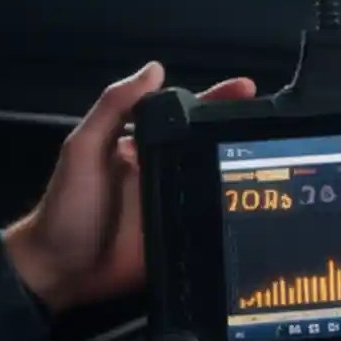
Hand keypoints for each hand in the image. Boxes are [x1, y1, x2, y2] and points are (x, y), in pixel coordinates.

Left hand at [3, 62, 255, 313]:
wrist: (60, 271)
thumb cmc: (67, 206)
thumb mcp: (83, 149)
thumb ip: (112, 108)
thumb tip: (155, 68)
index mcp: (145, 144)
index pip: (187, 115)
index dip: (218, 100)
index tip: (249, 89)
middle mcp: (167, 169)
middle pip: (211, 144)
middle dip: (245, 130)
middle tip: (276, 124)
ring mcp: (179, 202)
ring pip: (220, 179)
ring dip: (249, 169)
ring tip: (280, 157)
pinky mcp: (185, 234)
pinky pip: (216, 219)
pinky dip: (239, 210)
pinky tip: (262, 203)